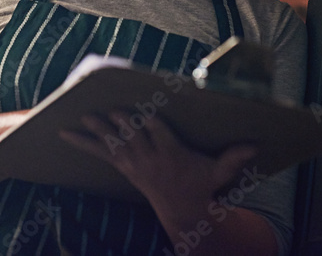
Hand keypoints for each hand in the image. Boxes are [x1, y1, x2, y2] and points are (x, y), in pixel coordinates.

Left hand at [59, 111, 256, 221]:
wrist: (181, 210)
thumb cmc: (201, 184)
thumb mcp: (219, 172)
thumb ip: (234, 158)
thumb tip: (256, 145)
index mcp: (172, 154)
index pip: (161, 136)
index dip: (152, 125)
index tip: (145, 113)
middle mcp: (150, 159)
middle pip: (134, 138)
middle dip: (122, 125)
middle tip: (110, 111)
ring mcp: (134, 163)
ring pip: (115, 143)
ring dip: (100, 130)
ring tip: (85, 117)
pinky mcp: (123, 166)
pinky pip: (100, 152)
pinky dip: (82, 142)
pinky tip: (65, 132)